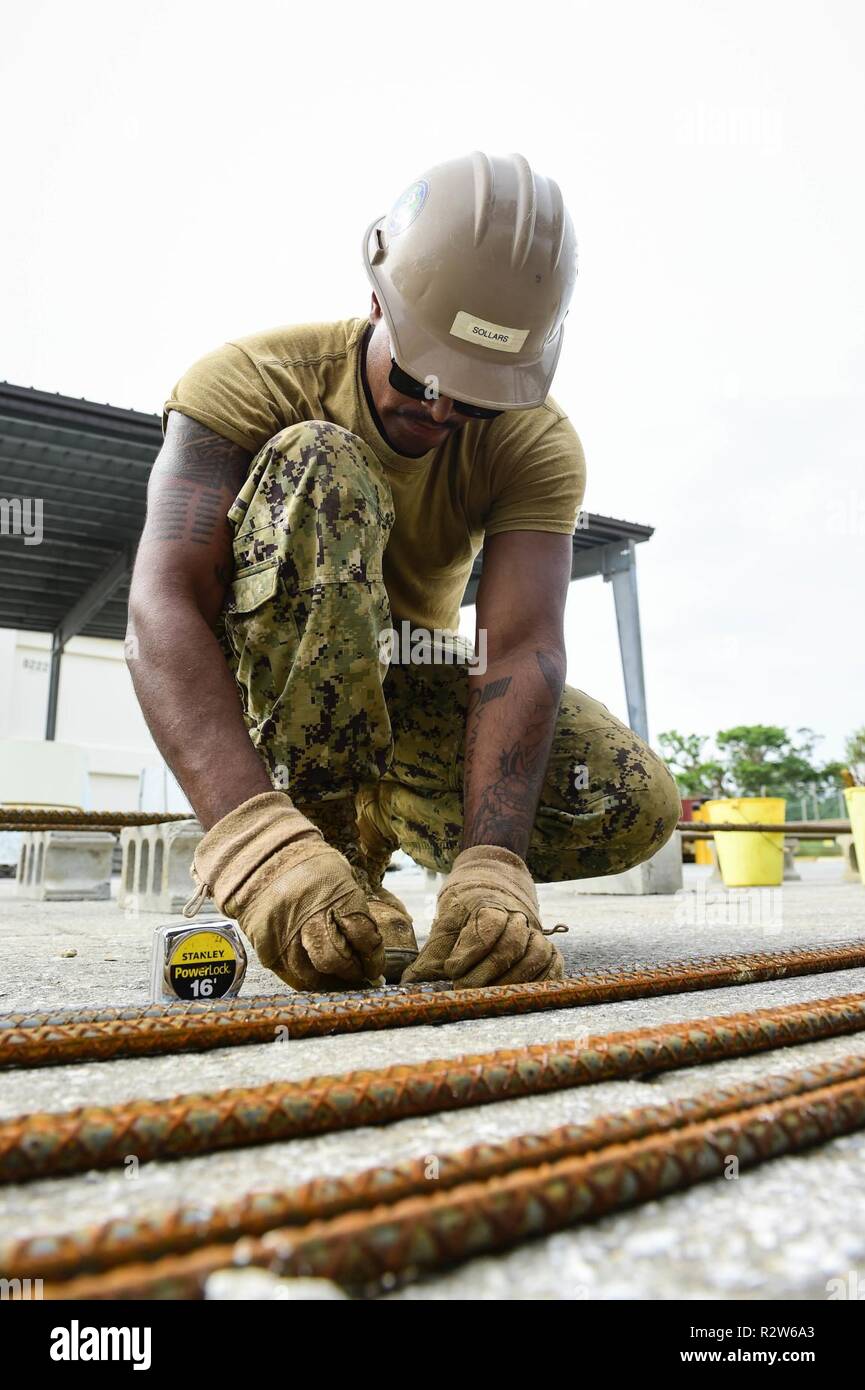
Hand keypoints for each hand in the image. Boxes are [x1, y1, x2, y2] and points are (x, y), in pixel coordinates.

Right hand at [188, 792, 384, 989]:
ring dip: (328, 978)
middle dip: (351, 971)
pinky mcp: (267, 946)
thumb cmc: (308, 867)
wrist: (261, 859)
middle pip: (337, 960)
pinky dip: (305, 978)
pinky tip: (313, 973)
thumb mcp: (341, 876)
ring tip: (335, 975)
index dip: (373, 958)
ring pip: (312, 973)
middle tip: (356, 973)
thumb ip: (354, 910)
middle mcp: (311, 917)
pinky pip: (290, 974)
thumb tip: (370, 945)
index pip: (363, 938)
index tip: (374, 966)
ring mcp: (286, 934)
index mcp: (337, 896)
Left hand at [401, 845, 564, 987]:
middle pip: (511, 943)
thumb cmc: (467, 907)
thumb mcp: (446, 920)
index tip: (450, 969)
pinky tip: (519, 994)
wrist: (496, 883)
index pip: (487, 924)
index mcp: (491, 904)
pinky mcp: (548, 949)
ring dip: (513, 979)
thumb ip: (433, 952)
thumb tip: (411, 982)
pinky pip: (553, 964)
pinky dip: (540, 981)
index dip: (470, 949)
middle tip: (463, 988)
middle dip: (486, 970)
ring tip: (489, 996)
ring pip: (535, 954)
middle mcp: (518, 916)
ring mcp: (535, 932)